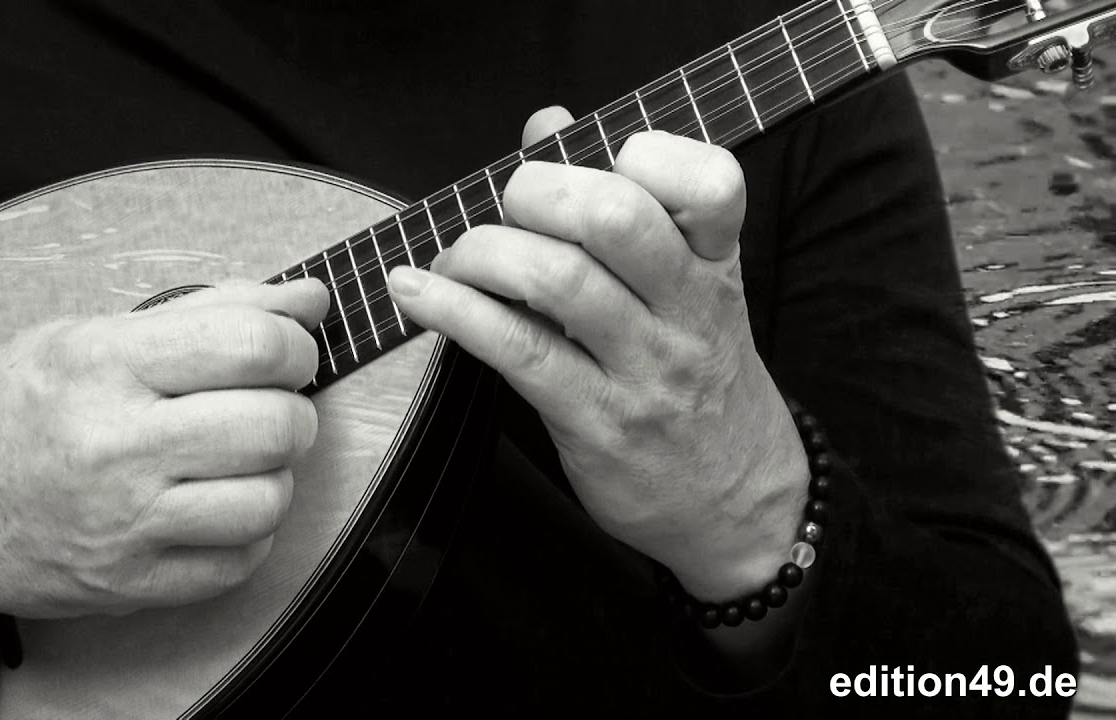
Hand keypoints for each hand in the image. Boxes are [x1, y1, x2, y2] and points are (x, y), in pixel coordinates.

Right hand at [0, 280, 328, 666]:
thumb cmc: (12, 411)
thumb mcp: (90, 335)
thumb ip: (207, 311)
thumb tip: (306, 300)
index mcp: (102, 363)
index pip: (251, 346)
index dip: (296, 346)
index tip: (291, 351)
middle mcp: (113, 443)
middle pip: (274, 425)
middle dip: (295, 411)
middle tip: (272, 406)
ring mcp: (123, 522)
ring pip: (268, 499)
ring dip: (276, 475)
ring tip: (243, 461)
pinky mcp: (129, 583)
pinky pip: (240, 562)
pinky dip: (249, 533)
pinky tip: (219, 508)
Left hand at [388, 108, 807, 600]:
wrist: (736, 500)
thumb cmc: (697, 378)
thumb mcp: (685, 290)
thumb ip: (625, 204)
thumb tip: (549, 124)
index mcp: (716, 266)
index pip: (710, 183)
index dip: (642, 151)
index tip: (588, 159)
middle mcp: (689, 310)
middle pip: (613, 218)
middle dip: (534, 190)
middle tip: (503, 205)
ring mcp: (645, 369)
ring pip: (556, 280)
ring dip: (481, 251)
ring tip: (452, 256)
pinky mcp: (597, 421)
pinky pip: (517, 351)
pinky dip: (455, 311)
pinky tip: (418, 294)